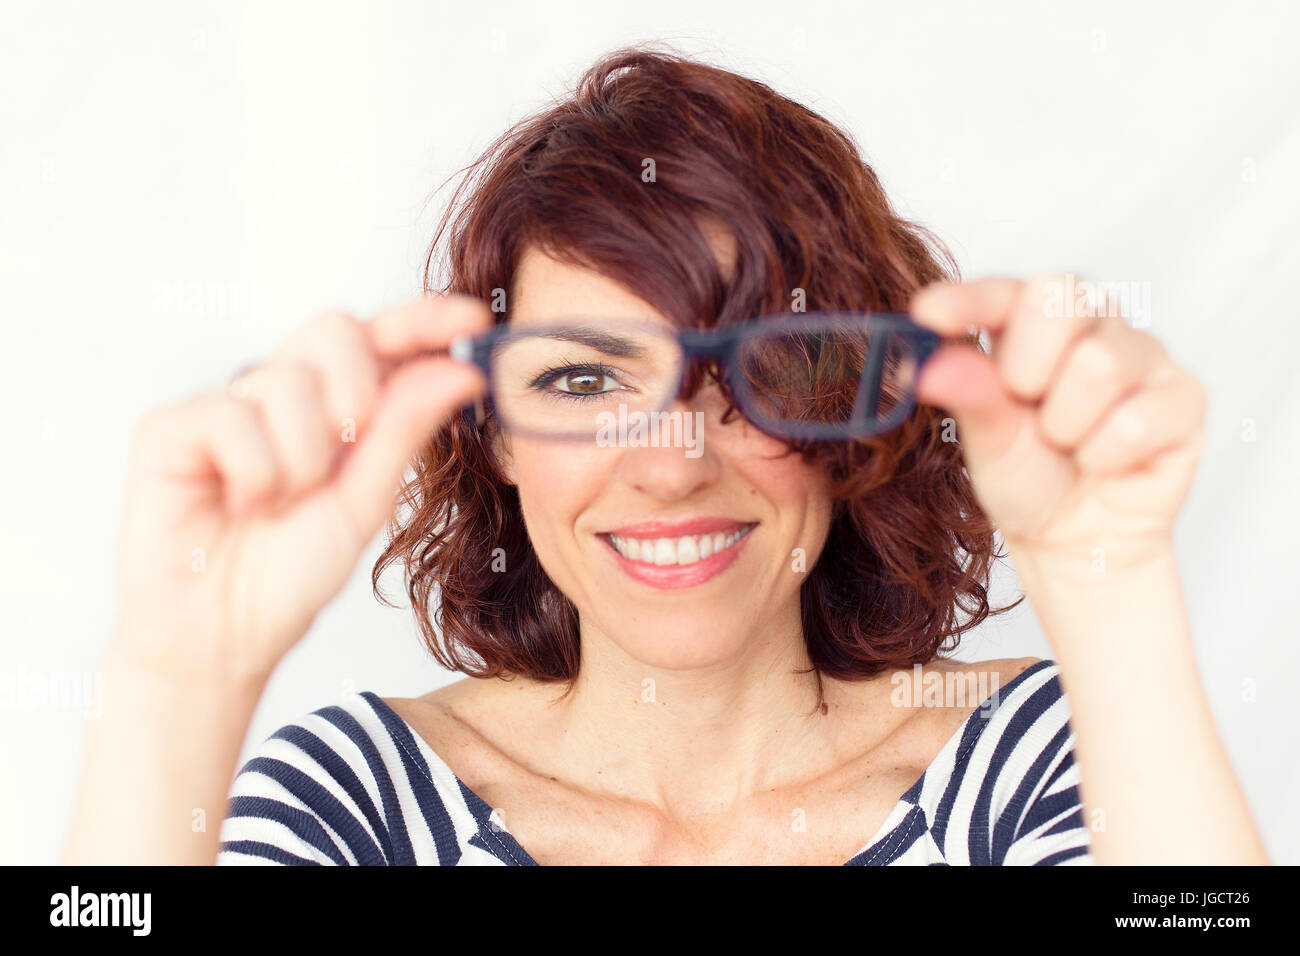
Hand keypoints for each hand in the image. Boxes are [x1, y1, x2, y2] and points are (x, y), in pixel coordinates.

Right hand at [113, 295, 489, 685]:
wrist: (224, 635)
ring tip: (277, 505)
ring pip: (286, 381)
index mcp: (334, 407)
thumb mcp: (365, 501)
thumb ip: (406, 430)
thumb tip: (460, 370)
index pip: (381, 341)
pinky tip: (237, 507)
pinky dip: (251, 475)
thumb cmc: (289, 572)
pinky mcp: (170, 426)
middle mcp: (280, 394)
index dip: (424, 321)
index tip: (473, 317)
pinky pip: (231, 417)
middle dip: (358, 390)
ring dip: (301, 461)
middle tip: (345, 450)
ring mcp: (224, 404)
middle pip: (333, 329)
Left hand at [909, 274, 1206, 570]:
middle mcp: (1092, 322)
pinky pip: (1136, 419)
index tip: (928, 314)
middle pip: (1060, 301)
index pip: (1002, 291)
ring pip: (1099, 364)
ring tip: (1066, 444)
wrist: (1076, 538)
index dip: (967, 300)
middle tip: (1027, 408)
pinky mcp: (1184, 396)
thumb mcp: (985, 436)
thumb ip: (967, 393)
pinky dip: (1104, 455)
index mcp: (1032, 320)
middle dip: (1027, 370)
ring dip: (1065, 425)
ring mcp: (1144, 353)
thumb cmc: (1028, 474)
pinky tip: (1104, 461)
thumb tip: (927, 366)